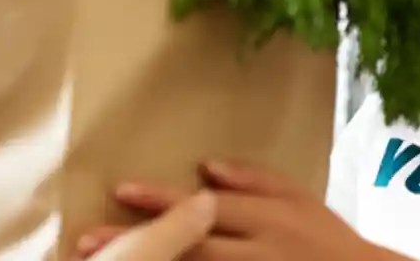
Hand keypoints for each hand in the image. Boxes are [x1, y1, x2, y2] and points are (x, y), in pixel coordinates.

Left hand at [80, 161, 397, 260]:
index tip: (120, 191)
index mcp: (266, 218)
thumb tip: (207, 168)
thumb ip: (256, 180)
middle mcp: (257, 253)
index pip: (204, 208)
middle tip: (87, 241)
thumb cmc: (331, 240)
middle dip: (136, 245)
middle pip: (186, 248)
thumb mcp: (302, 199)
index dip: (162, 200)